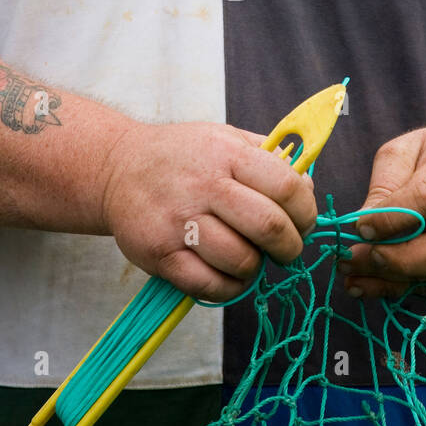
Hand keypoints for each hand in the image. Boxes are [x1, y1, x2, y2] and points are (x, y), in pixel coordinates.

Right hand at [99, 121, 317, 300]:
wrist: (117, 168)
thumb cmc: (181, 155)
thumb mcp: (226, 138)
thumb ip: (270, 158)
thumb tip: (308, 190)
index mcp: (226, 153)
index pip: (287, 187)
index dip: (306, 212)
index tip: (304, 223)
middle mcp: (202, 185)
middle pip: (269, 227)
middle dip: (289, 247)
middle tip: (285, 250)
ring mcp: (178, 221)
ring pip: (241, 261)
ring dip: (255, 267)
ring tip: (249, 258)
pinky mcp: (159, 253)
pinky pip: (209, 285)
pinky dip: (229, 287)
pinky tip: (228, 274)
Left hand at [339, 122, 425, 298]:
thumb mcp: (408, 149)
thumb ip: (385, 184)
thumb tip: (364, 226)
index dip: (390, 217)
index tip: (360, 227)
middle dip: (399, 259)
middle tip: (357, 257)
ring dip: (390, 281)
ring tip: (350, 276)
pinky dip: (397, 289)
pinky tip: (365, 285)